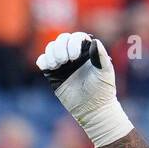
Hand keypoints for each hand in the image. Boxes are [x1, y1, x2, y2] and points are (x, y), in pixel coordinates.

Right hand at [36, 31, 132, 147]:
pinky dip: (43, 61)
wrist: (93, 109)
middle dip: (60, 47)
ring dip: (51, 53)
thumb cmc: (102, 91)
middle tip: (64, 61)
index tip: (75, 56)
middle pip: (61, 40)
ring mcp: (63, 64)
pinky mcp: (53, 74)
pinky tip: (49, 67)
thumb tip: (95, 41)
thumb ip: (101, 56)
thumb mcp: (105, 72)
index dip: (73, 43)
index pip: (76, 38)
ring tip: (57, 65)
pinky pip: (43, 61)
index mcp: (86, 51)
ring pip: (51, 48)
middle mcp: (73, 54)